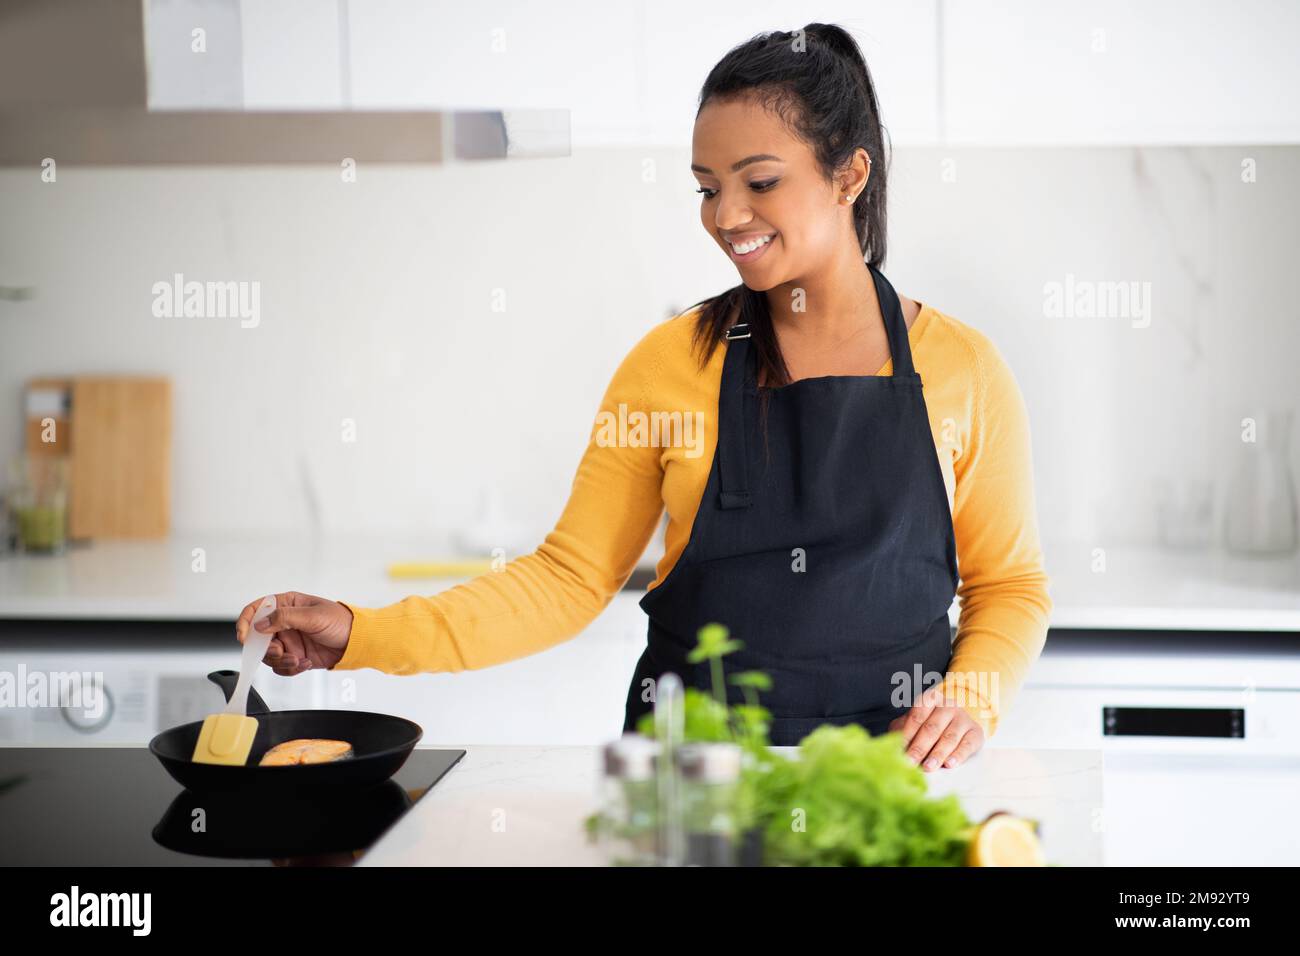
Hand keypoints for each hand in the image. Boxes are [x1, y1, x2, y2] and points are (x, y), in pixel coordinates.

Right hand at [235, 591, 352, 675]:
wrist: (357, 642)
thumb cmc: (340, 621)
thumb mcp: (313, 615)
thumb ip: (284, 618)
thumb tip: (260, 624)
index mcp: (287, 604)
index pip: (256, 610)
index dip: (246, 622)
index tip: (245, 637)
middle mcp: (284, 623)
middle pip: (258, 639)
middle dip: (266, 649)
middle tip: (280, 651)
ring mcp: (289, 640)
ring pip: (269, 656)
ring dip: (281, 661)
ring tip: (298, 659)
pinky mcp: (295, 656)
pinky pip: (281, 667)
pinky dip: (291, 668)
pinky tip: (306, 663)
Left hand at [887, 683, 984, 771]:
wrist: (959, 723)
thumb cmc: (930, 724)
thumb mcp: (914, 723)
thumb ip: (902, 731)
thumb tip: (890, 748)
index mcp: (930, 699)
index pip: (917, 715)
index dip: (907, 733)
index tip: (899, 749)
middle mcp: (948, 706)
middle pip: (932, 728)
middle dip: (919, 747)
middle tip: (910, 762)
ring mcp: (963, 718)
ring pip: (949, 737)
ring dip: (937, 754)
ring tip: (927, 767)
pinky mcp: (976, 732)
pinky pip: (967, 745)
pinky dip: (958, 755)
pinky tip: (949, 764)